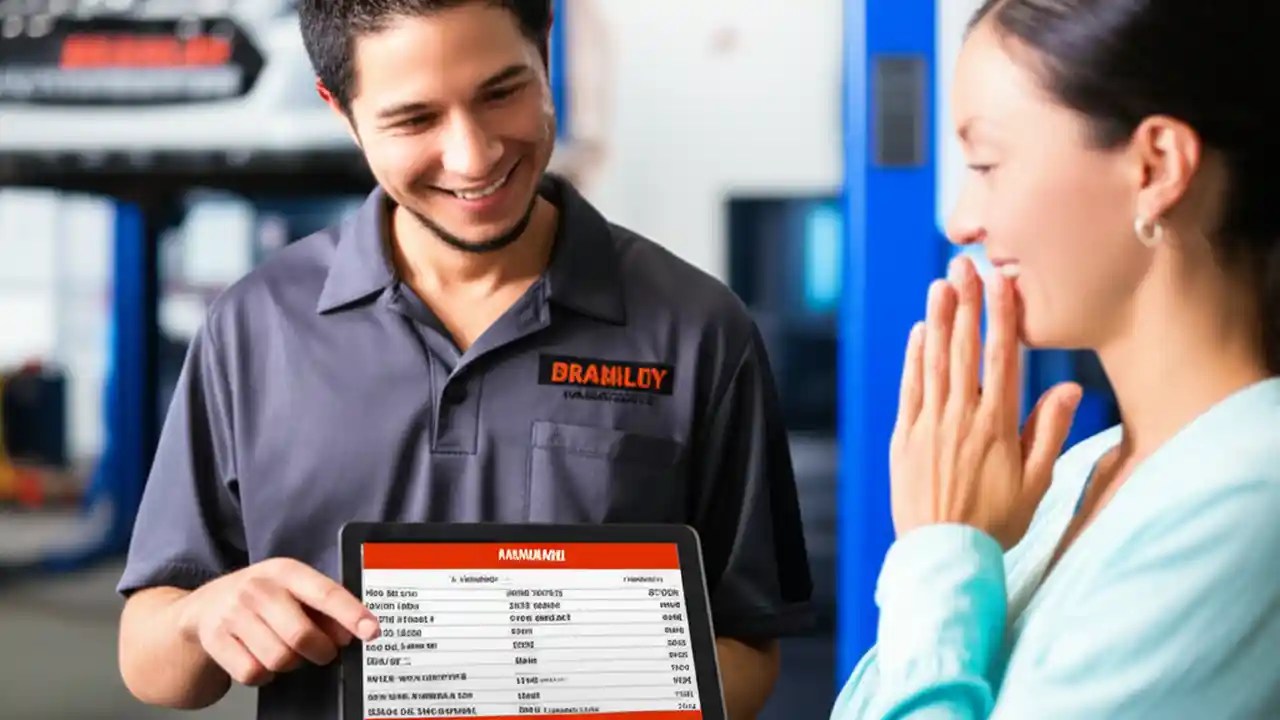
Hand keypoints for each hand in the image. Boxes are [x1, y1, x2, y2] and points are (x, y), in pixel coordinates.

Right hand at [177, 558, 379, 686]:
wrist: (203, 606)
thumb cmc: (261, 598)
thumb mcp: (293, 590)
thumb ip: (325, 608)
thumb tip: (352, 631)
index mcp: (285, 570)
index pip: (325, 593)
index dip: (351, 614)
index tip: (371, 631)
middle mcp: (257, 588)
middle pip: (302, 635)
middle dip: (321, 651)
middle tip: (324, 652)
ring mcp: (232, 613)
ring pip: (279, 659)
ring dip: (291, 664)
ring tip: (287, 651)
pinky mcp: (214, 639)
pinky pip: (253, 673)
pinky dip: (264, 675)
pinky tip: (262, 659)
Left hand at [889, 256, 1082, 549]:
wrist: (944, 554)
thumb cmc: (996, 521)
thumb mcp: (1037, 482)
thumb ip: (1050, 431)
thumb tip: (1070, 388)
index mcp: (999, 426)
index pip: (1003, 358)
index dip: (1002, 316)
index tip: (1003, 282)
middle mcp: (962, 418)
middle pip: (965, 350)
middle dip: (966, 304)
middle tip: (965, 265)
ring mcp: (929, 426)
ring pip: (934, 362)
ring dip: (939, 320)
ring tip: (941, 285)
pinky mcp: (904, 438)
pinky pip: (909, 388)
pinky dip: (913, 358)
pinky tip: (919, 331)